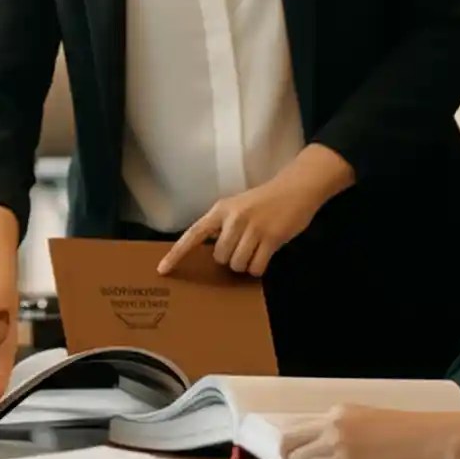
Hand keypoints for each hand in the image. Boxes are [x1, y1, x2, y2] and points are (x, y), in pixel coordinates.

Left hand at [158, 145, 352, 276]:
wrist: (296, 188)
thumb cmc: (264, 201)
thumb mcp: (237, 207)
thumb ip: (223, 226)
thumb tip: (215, 253)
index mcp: (220, 210)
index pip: (193, 234)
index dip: (176, 254)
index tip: (163, 270)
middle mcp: (233, 218)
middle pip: (220, 257)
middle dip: (231, 258)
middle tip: (245, 247)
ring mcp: (252, 228)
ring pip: (238, 264)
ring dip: (247, 264)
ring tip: (257, 249)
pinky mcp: (271, 238)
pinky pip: (256, 267)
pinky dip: (259, 268)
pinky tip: (265, 255)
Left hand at [281, 406, 456, 458]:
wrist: (434, 440)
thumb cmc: (407, 431)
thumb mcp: (368, 420)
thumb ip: (342, 429)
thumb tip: (321, 445)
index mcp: (337, 415)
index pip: (295, 433)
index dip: (290, 450)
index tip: (289, 457)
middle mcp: (335, 432)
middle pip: (292, 451)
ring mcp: (343, 454)